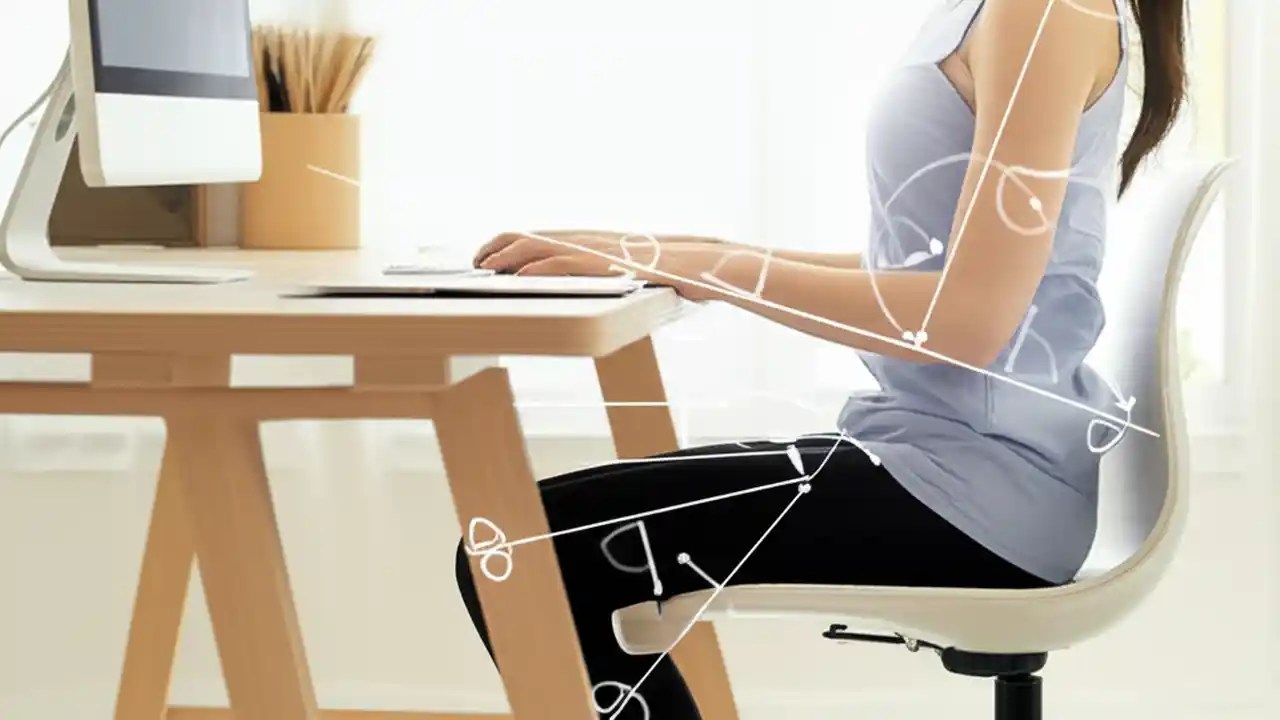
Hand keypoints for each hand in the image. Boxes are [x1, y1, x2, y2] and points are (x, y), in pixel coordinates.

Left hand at [474, 230, 748, 300]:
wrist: (702, 264)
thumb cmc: (672, 272)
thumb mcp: (632, 271)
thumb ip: (608, 274)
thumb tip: (595, 286)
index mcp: (594, 241)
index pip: (541, 235)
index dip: (509, 242)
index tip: (489, 254)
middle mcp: (590, 239)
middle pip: (532, 235)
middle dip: (498, 246)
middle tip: (477, 260)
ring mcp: (597, 251)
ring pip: (540, 246)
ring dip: (507, 256)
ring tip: (485, 266)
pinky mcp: (606, 265)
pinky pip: (562, 264)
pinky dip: (536, 269)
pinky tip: (518, 276)